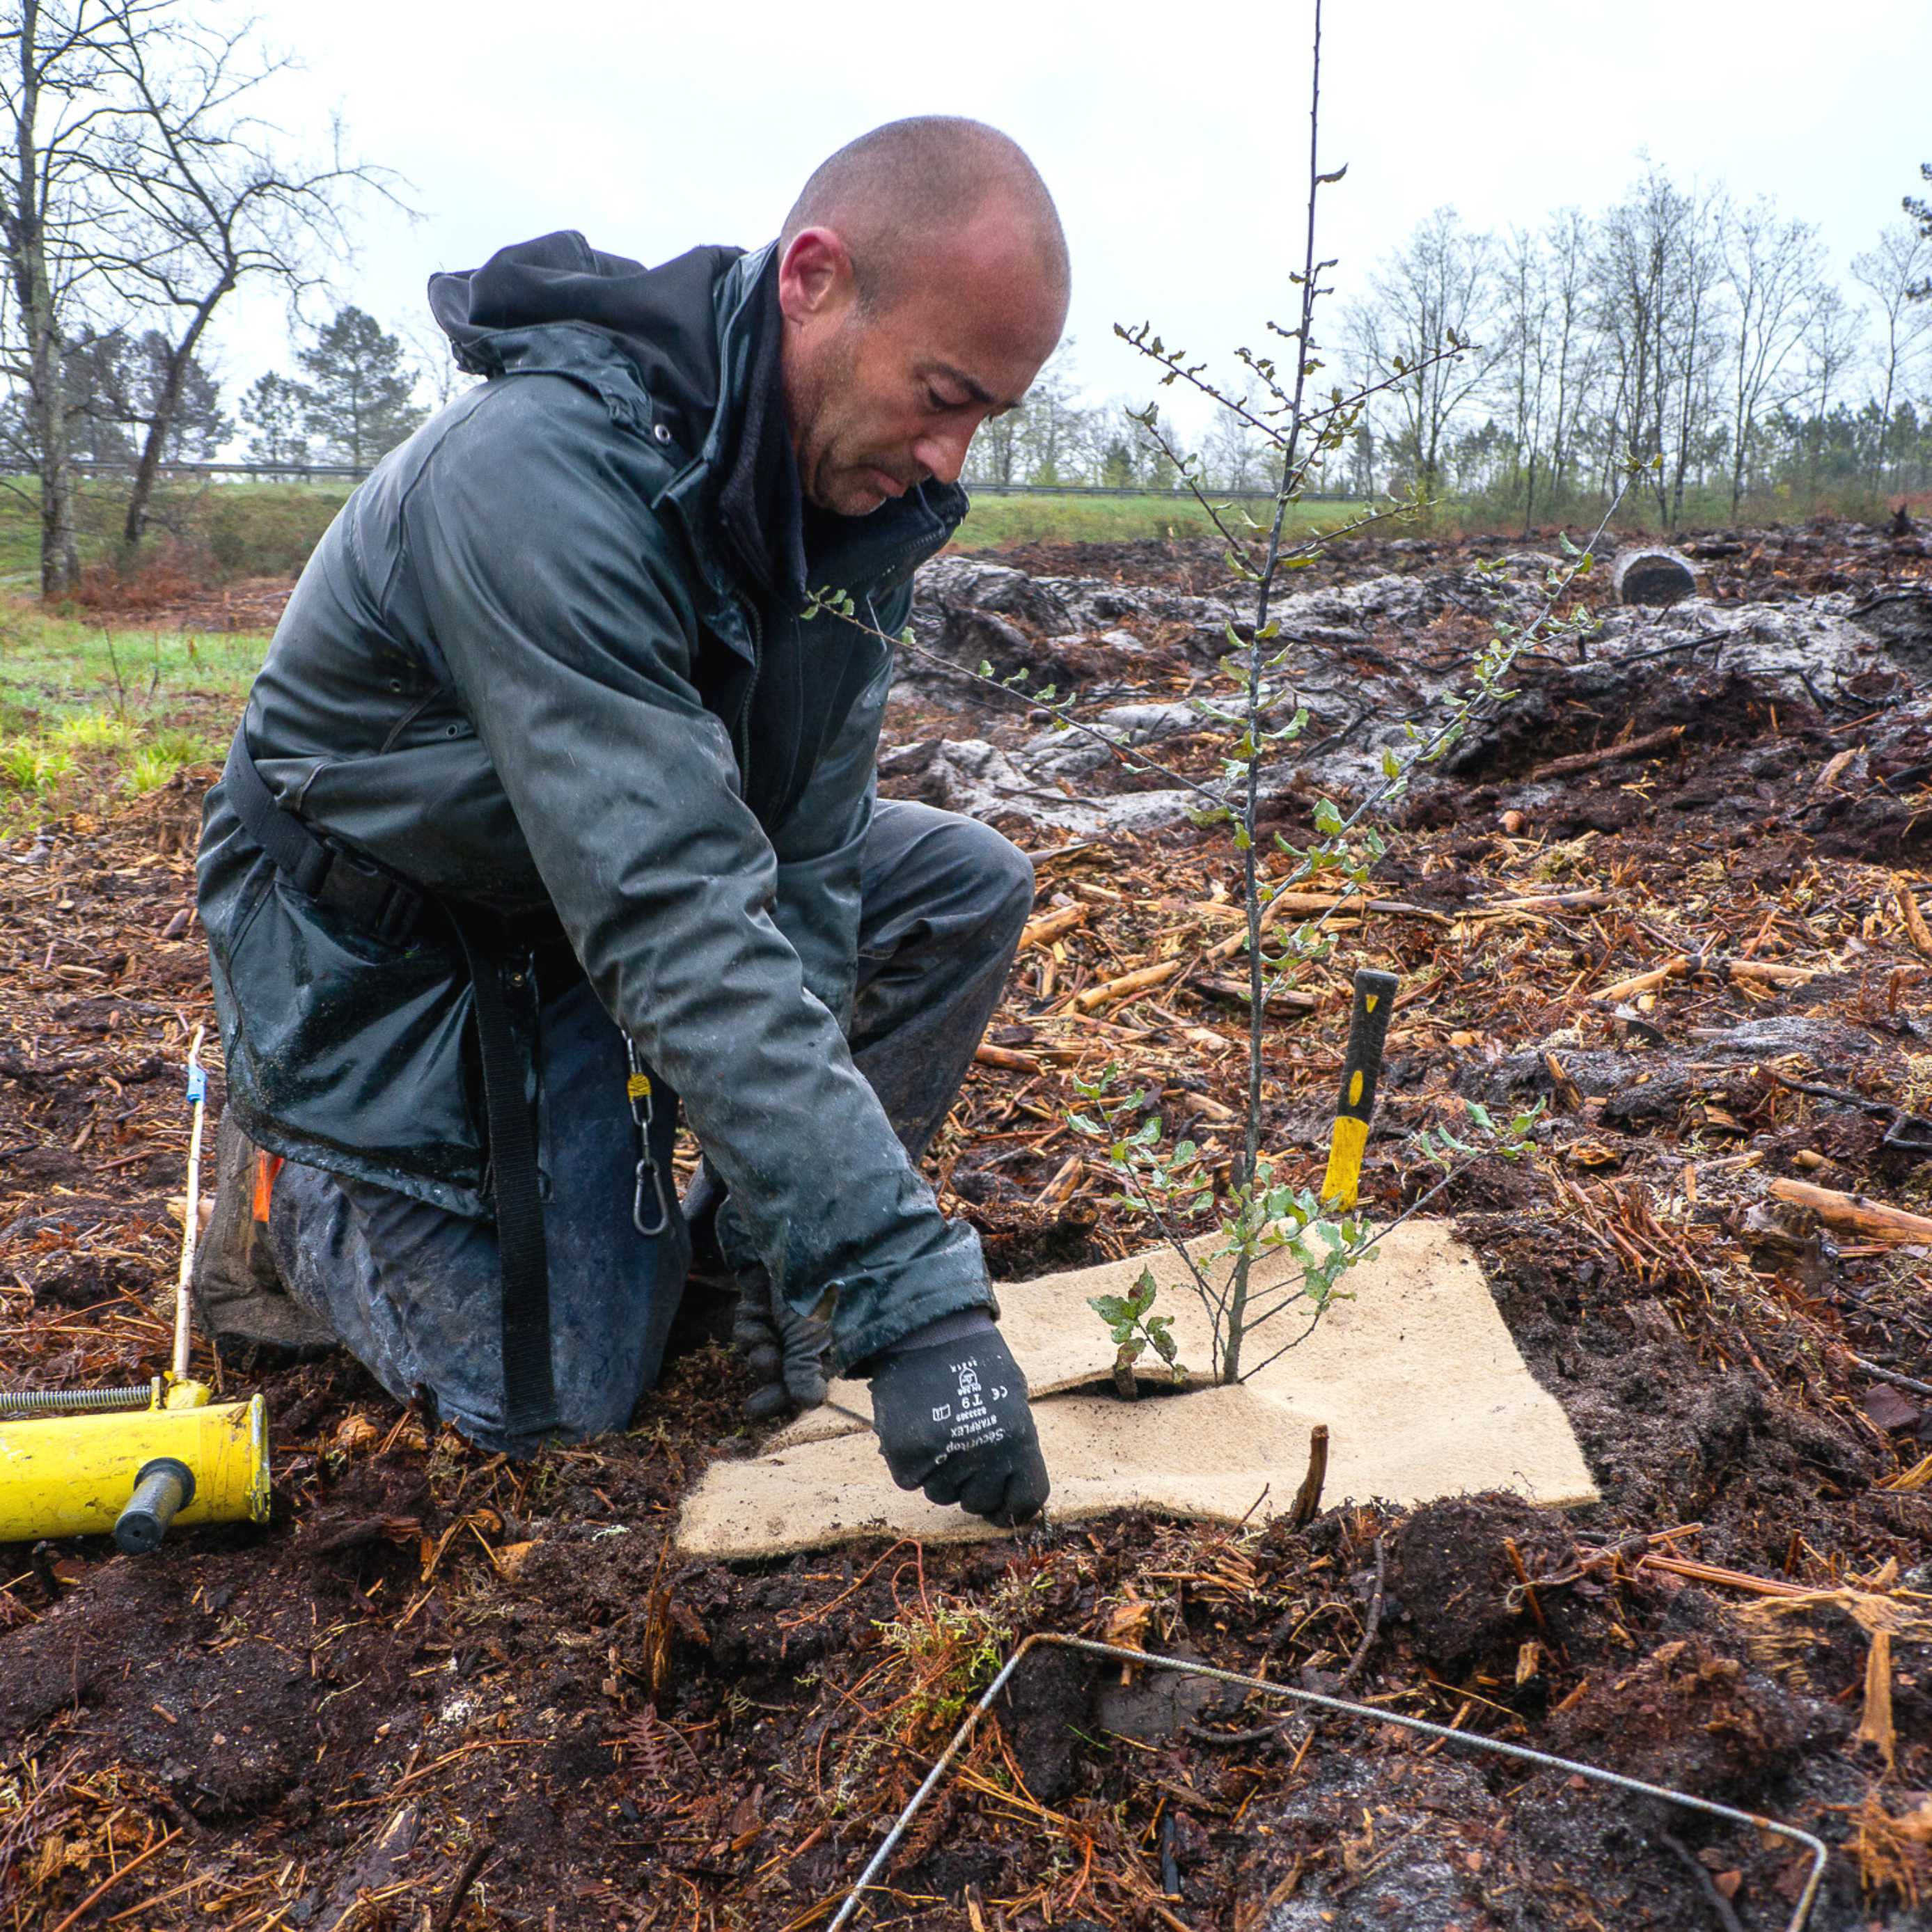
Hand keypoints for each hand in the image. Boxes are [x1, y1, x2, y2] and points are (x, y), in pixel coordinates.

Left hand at [730, 1264, 829, 1421]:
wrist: (798, 1235)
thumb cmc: (814, 1289)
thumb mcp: (811, 1336)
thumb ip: (804, 1370)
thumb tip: (810, 1403)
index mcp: (829, 1342)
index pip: (806, 1380)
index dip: (783, 1400)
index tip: (757, 1411)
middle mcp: (806, 1330)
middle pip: (780, 1366)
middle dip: (767, 1376)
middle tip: (753, 1397)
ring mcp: (784, 1312)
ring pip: (760, 1346)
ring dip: (757, 1348)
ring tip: (763, 1346)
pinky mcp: (764, 1294)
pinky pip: (749, 1321)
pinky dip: (749, 1324)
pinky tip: (754, 1317)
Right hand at [865, 1311, 1048, 1525]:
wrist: (927, 1332)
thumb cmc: (975, 1365)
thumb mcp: (1013, 1402)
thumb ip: (1016, 1451)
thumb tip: (1016, 1502)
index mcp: (1019, 1438)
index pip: (1025, 1500)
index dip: (1013, 1506)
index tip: (1001, 1504)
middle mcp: (985, 1452)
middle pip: (979, 1502)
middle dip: (973, 1484)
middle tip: (964, 1447)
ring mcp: (943, 1455)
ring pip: (941, 1495)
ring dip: (940, 1473)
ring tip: (940, 1431)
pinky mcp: (906, 1455)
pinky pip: (911, 1481)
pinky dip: (912, 1463)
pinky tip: (917, 1430)